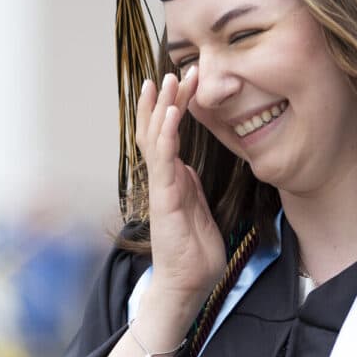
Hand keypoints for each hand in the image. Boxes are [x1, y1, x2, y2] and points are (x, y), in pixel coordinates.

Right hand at [135, 68, 225, 321]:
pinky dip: (166, 136)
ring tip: (168, 80)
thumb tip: (188, 168)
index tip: (187, 83)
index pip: (170, 137)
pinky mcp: (165, 200)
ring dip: (162, 109)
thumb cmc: (194, 256)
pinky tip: (170, 115)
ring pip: (156, 140)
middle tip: (178, 68)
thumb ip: (192, 188)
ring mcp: (162, 188)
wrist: (187, 287)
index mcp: (174, 181)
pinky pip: (164, 162)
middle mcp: (164, 180)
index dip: (177, 108)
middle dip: (168, 99)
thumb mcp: (200, 212)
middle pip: (159, 130)